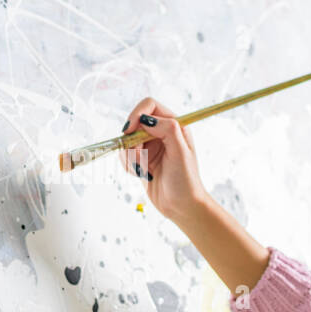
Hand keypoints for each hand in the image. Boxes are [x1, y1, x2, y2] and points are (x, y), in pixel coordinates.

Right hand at [120, 97, 208, 224]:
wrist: (181, 206)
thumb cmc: (186, 180)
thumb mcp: (181, 152)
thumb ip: (167, 129)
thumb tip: (146, 118)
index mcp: (174, 125)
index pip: (150, 106)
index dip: (137, 114)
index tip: (129, 130)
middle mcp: (161, 132)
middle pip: (134, 123)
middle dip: (132, 143)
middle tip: (140, 159)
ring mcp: (149, 145)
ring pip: (126, 141)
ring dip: (131, 157)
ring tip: (144, 171)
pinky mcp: (140, 159)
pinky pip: (124, 155)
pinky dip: (128, 165)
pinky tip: (142, 175)